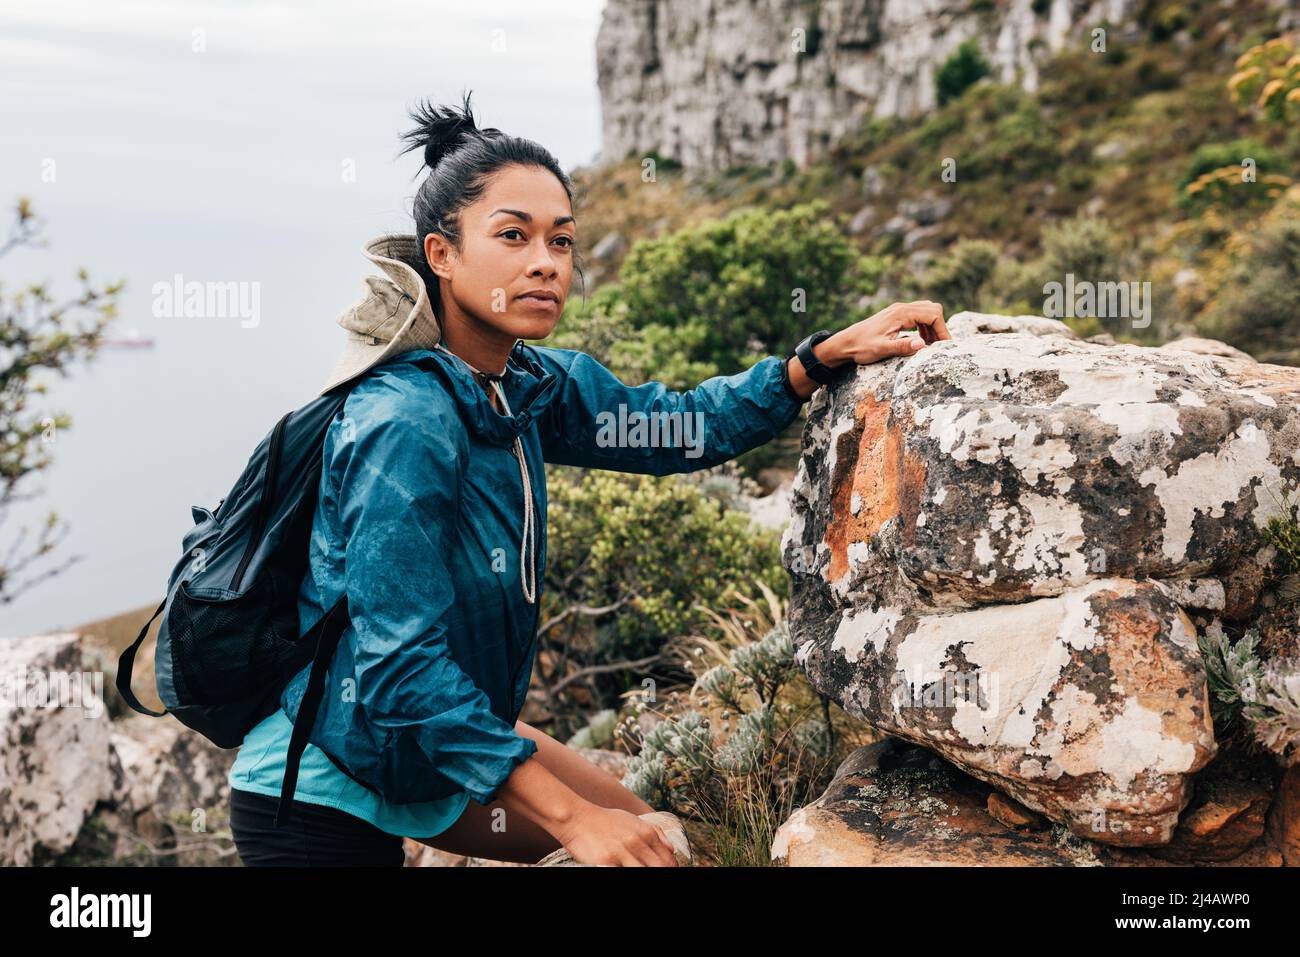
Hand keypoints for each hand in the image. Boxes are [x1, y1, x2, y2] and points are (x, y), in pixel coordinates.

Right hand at [554, 803, 678, 866]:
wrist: (577, 818)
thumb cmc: (605, 821)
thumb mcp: (633, 820)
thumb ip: (655, 833)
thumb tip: (672, 849)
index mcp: (646, 833)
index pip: (668, 860)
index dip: (670, 869)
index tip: (666, 871)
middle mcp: (636, 842)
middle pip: (659, 868)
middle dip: (660, 874)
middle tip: (654, 874)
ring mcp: (621, 853)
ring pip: (642, 873)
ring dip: (642, 874)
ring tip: (634, 870)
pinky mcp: (606, 863)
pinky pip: (622, 874)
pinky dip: (625, 875)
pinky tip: (621, 870)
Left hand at [785, 301, 949, 399]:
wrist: (845, 343)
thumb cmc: (861, 347)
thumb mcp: (881, 350)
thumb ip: (902, 347)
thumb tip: (923, 345)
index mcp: (900, 313)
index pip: (933, 314)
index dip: (943, 330)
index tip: (944, 346)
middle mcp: (901, 308)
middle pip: (932, 309)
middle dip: (940, 326)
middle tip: (939, 346)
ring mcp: (898, 310)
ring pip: (926, 311)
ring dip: (933, 327)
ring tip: (931, 345)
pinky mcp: (896, 316)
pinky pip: (918, 316)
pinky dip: (924, 326)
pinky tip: (920, 341)